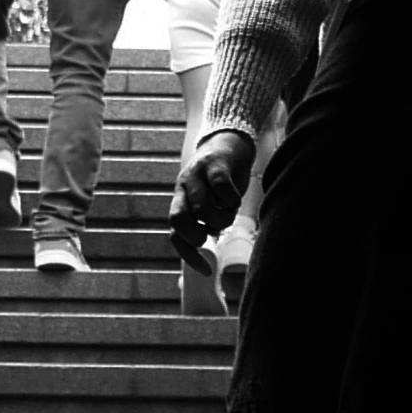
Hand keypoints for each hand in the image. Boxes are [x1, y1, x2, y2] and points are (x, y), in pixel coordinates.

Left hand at [170, 128, 254, 270]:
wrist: (231, 141)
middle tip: (214, 231)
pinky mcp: (214, 163)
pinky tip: (236, 199)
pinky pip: (220, 187)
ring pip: (202, 208)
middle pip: (178, 220)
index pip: (175, 233)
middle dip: (199, 234)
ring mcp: (196, 174)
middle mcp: (183, 187)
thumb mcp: (209, 200)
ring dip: (221, 219)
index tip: (206, 271)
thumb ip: (206, 219)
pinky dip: (231, 199)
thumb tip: (209, 237)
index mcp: (180, 200)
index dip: (188, 255)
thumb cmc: (222, 179)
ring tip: (229, 211)